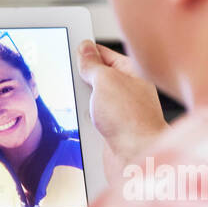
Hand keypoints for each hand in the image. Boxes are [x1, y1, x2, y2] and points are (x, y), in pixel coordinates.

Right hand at [77, 40, 168, 164]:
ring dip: (83, 105)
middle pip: (96, 79)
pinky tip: (84, 124)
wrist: (137, 157)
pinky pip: (91, 121)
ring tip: (85, 108)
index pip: (105, 55)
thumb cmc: (132, 120)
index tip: (70, 51)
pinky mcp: (111, 131)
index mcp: (131, 73)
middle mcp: (128, 92)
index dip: (87, 53)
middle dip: (82, 82)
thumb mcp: (105, 81)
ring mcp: (119, 113)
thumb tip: (85, 49)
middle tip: (75, 83)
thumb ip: (92, 64)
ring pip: (91, 102)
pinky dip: (84, 123)